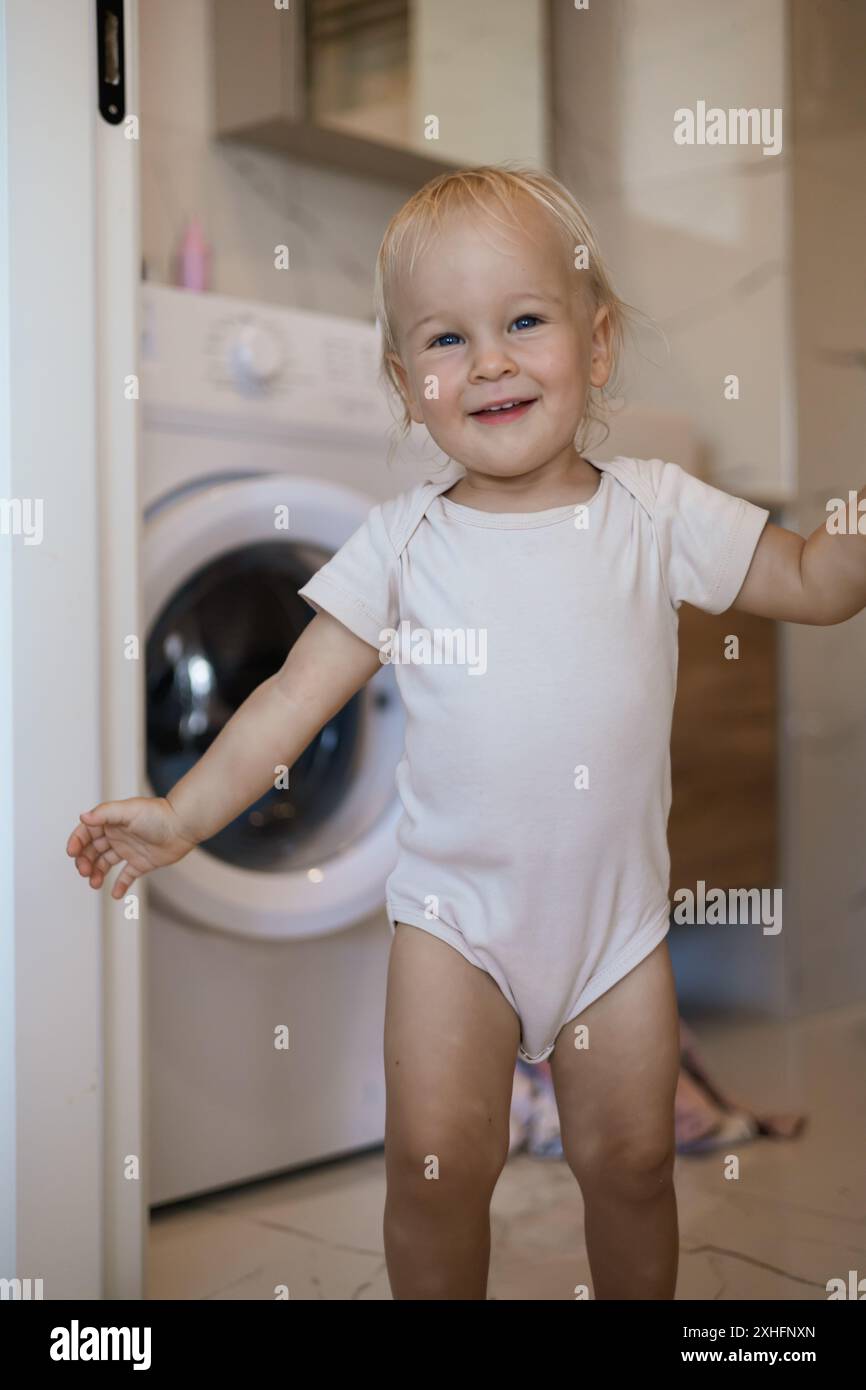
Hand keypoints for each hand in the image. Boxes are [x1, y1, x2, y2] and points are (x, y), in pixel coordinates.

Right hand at [65, 795, 198, 899]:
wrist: (183, 826)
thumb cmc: (158, 814)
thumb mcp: (129, 810)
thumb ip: (105, 813)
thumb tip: (84, 817)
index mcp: (112, 822)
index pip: (87, 832)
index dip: (77, 842)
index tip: (72, 853)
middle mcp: (117, 836)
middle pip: (92, 850)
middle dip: (84, 861)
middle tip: (84, 871)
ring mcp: (128, 850)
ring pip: (105, 864)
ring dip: (97, 874)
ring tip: (95, 883)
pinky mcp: (141, 863)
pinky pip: (126, 876)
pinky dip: (120, 886)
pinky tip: (115, 894)